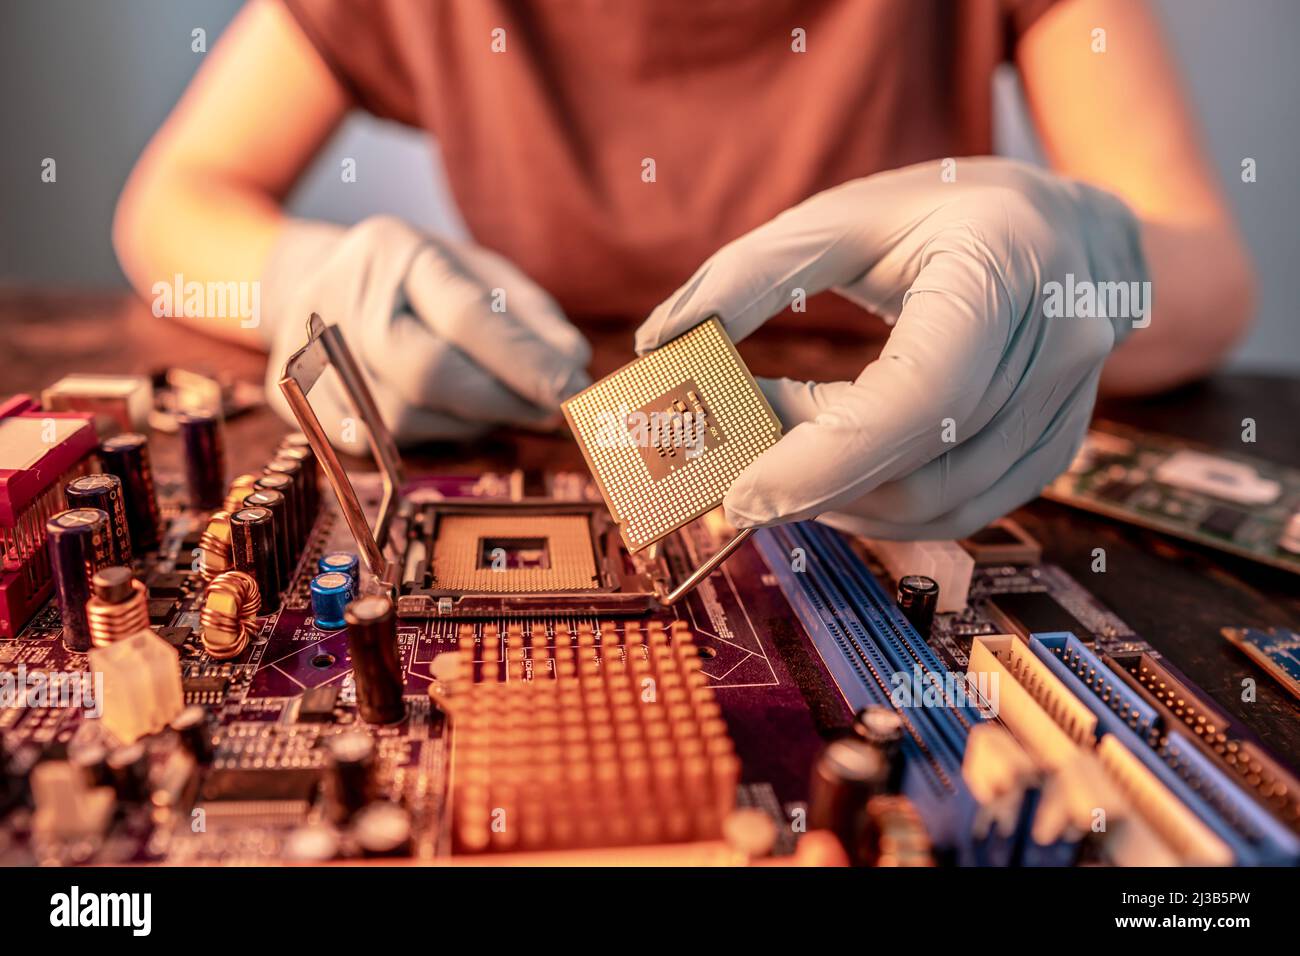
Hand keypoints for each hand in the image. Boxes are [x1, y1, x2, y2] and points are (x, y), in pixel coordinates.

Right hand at [260, 216, 590, 451]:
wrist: (309, 285)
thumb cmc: (415, 280)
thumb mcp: (476, 272)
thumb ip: (528, 316)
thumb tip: (574, 365)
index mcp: (392, 252)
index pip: (465, 315)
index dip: (524, 360)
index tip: (575, 389)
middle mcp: (343, 301)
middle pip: (429, 373)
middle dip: (504, 400)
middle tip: (554, 411)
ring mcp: (312, 356)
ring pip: (411, 417)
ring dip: (475, 421)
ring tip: (503, 401)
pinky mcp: (303, 406)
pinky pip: (387, 441)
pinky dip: (437, 432)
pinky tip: (454, 412)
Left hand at [636, 158, 1148, 539]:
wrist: (1073, 230)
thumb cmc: (947, 211)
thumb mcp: (845, 215)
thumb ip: (750, 272)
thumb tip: (663, 341)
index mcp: (1001, 265)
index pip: (918, 394)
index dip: (826, 459)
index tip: (740, 493)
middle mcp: (1055, 342)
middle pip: (923, 463)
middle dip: (814, 480)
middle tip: (733, 466)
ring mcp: (1070, 404)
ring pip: (943, 504)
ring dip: (845, 502)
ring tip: (782, 461)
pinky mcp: (1057, 446)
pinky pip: (968, 509)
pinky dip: (888, 507)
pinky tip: (840, 474)